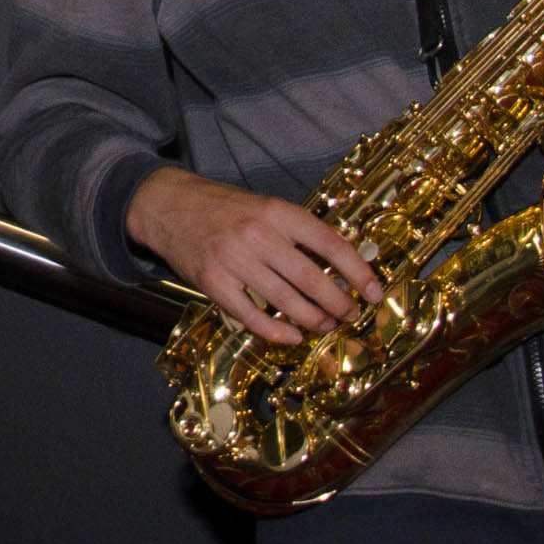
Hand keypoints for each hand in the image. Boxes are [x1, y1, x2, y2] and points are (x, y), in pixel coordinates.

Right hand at [127, 168, 381, 345]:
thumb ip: (298, 233)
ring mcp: (234, 260)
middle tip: (349, 315)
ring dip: (313, 320)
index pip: (330, 244)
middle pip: (313, 279)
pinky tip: (292, 337)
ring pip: (287, 302)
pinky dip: (276, 332)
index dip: (358, 272)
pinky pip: (252, 316)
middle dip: (339, 304)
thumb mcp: (265, 207)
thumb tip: (344, 266)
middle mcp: (258, 235)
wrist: (168, 206)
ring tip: (324, 326)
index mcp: (277, 212)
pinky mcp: (213, 282)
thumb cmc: (225, 210)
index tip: (374, 293)